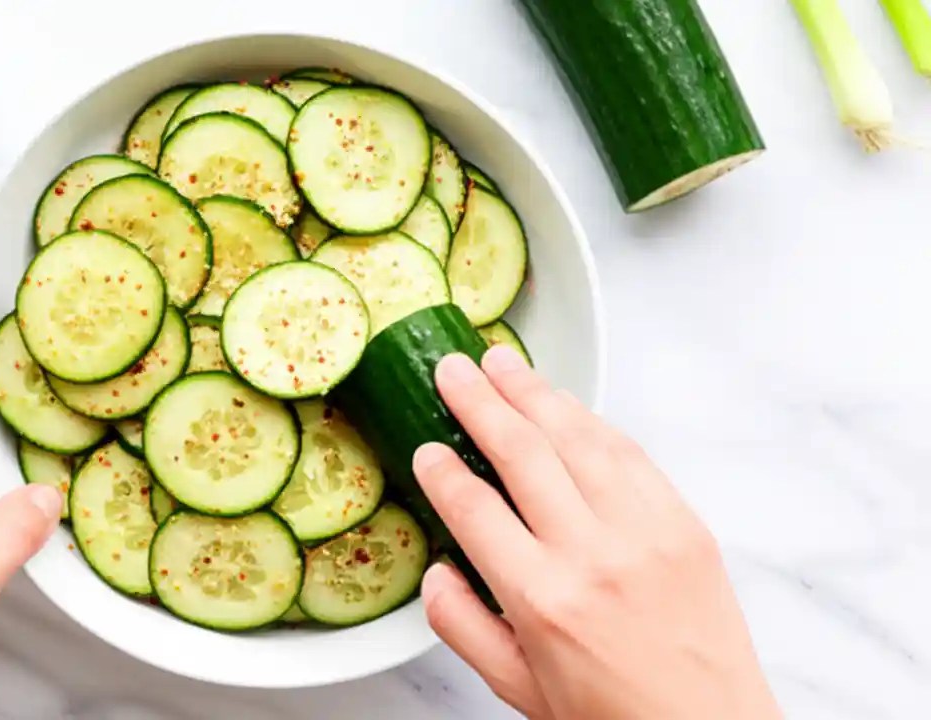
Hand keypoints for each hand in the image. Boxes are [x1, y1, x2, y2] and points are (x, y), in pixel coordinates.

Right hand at [414, 348, 780, 719]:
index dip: (443, 470)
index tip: (427, 448)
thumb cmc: (615, 718)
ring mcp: (645, 531)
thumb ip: (463, 628)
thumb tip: (437, 573)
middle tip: (454, 370)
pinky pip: (631, 454)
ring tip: (502, 365)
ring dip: (535, 393)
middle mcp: (593, 554)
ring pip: (578, 437)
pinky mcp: (685, 524)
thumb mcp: (517, 689)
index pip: (474, 508)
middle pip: (523, 452)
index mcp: (542, 599)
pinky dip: (592, 421)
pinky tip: (566, 404)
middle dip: (481, 402)